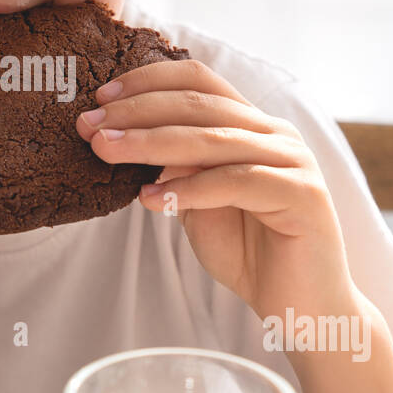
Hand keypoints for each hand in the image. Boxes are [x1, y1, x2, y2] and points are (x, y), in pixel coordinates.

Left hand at [76, 58, 355, 320]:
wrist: (301, 310)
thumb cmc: (249, 254)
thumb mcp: (198, 205)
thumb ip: (175, 171)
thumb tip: (129, 139)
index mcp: (252, 127)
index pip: (198, 82)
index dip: (148, 82)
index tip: (100, 99)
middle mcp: (276, 135)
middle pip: (199, 104)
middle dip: (137, 111)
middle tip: (89, 126)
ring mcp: (294, 162)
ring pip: (213, 139)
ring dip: (151, 142)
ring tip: (106, 151)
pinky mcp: (304, 196)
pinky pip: (237, 182)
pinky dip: (189, 189)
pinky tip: (150, 200)